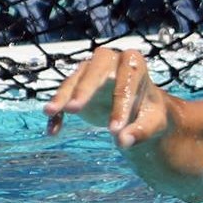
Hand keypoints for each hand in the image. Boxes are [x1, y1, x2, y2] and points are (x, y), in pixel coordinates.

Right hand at [43, 47, 172, 149]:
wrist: (139, 110)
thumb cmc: (149, 112)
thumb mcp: (153, 123)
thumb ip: (141, 131)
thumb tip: (123, 142)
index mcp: (134, 64)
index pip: (126, 80)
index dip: (120, 105)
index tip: (114, 130)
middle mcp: (110, 61)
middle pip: (95, 70)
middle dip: (84, 88)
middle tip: (73, 108)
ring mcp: (91, 71)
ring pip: (74, 79)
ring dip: (62, 96)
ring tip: (50, 111)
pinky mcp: (76, 87)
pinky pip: (63, 96)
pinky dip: (57, 113)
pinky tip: (53, 131)